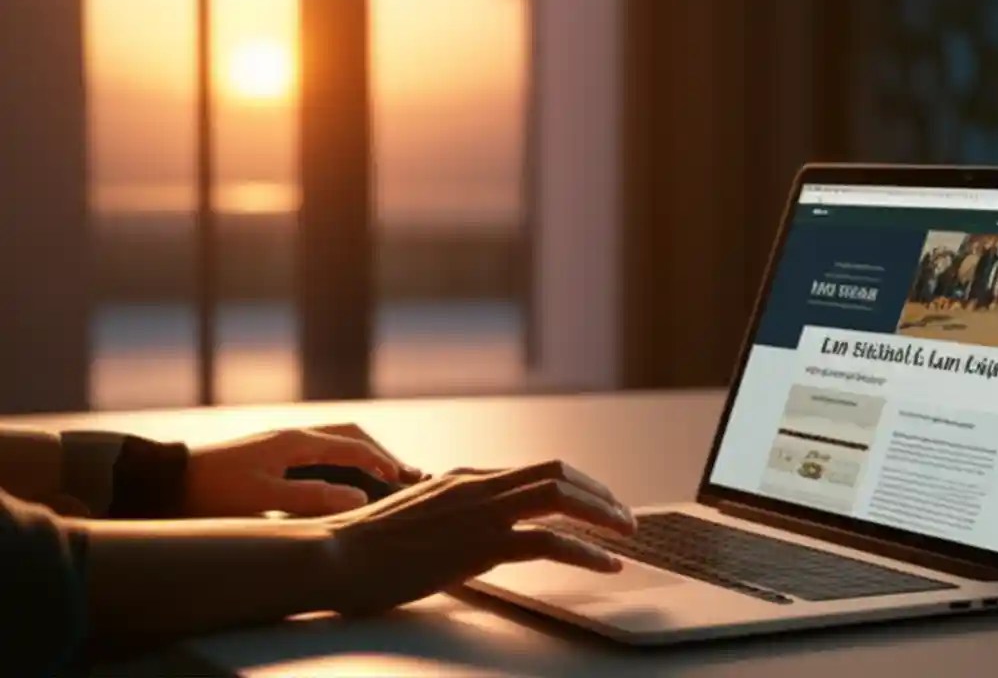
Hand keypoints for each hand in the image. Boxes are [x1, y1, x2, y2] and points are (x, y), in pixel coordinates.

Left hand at [184, 423, 423, 516]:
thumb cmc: (212, 492)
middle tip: (405, 474)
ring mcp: (282, 443)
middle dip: (380, 453)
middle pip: (349, 435)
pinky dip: (343, 461)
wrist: (166, 482)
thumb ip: (312, 498)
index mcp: (295, 442)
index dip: (381, 462)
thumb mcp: (262, 499)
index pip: (352, 446)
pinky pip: (320, 451)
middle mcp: (292, 436)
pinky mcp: (272, 455)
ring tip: (384, 475)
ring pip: (335, 440)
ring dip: (363, 455)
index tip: (404, 480)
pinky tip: (345, 480)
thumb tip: (359, 499)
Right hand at [321, 460, 635, 615]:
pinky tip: (607, 564)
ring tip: (628, 536)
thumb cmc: (364, 546)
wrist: (333, 556)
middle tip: (625, 518)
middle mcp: (478, 485)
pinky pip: (548, 541)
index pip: (537, 469)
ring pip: (561, 496)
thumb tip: (475, 532)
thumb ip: (451, 517)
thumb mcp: (417, 519)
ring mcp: (480, 511)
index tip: (599, 504)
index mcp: (465, 478)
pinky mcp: (478, 544)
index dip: (577, 485)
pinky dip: (586, 550)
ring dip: (603, 515)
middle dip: (599, 494)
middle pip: (558, 472)